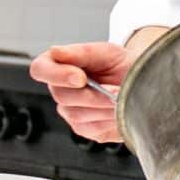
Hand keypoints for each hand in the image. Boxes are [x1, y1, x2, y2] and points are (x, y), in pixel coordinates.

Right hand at [28, 26, 164, 142]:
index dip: (57, 75)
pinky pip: (92, 128)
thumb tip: (55, 51)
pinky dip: (110, 119)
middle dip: (92, 95)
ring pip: (77, 115)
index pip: (40, 70)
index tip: (81, 78)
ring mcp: (69, 111)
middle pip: (62, 96)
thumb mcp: (106, 51)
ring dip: (104, 107)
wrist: (139, 82)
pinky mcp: (83, 128)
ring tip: (121, 97)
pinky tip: (119, 109)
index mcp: (59, 65)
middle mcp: (60, 89)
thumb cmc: (121, 64)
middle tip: (115, 90)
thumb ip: (81, 52)